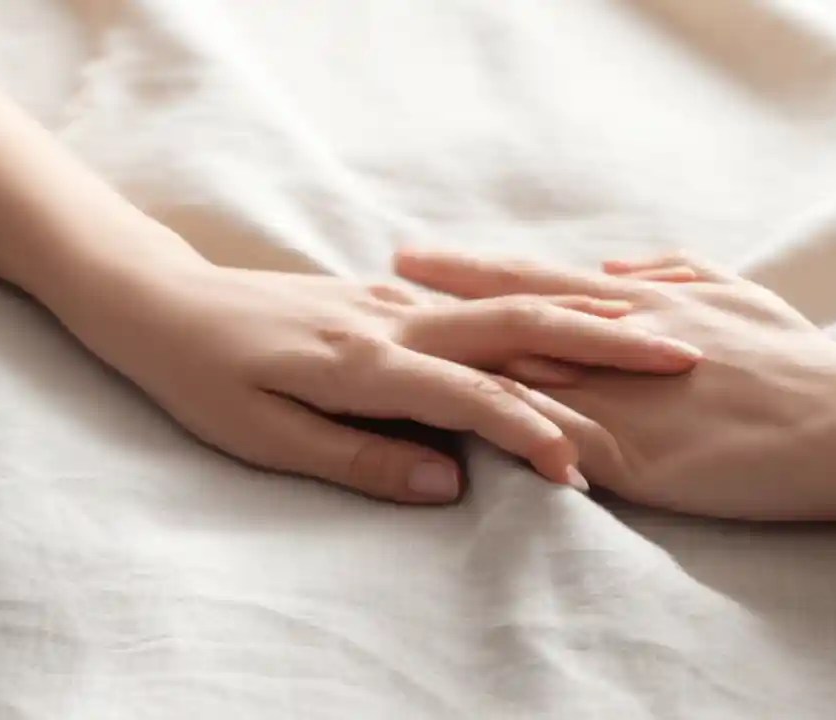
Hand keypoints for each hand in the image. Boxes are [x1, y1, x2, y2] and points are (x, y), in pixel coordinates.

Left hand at [41, 253, 702, 504]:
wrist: (158, 301)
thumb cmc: (202, 377)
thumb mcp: (262, 434)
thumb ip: (356, 457)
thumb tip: (443, 483)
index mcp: (364, 364)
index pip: (470, 396)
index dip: (527, 433)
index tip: (580, 471)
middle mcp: (390, 325)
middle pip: (513, 325)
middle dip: (599, 341)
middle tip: (676, 354)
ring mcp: (390, 305)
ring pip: (502, 303)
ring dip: (579, 314)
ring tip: (648, 326)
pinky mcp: (383, 299)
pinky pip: (473, 300)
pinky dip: (532, 304)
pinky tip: (565, 310)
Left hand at [395, 249, 835, 519]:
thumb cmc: (803, 361)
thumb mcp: (741, 296)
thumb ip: (675, 274)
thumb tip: (618, 264)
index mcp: (639, 308)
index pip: (533, 282)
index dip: (471, 270)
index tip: (417, 258)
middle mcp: (613, 345)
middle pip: (505, 316)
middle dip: (438, 300)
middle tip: (374, 284)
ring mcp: (617, 401)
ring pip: (515, 376)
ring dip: (450, 364)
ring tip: (390, 353)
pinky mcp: (632, 457)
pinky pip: (548, 442)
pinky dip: (496, 434)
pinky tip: (445, 432)